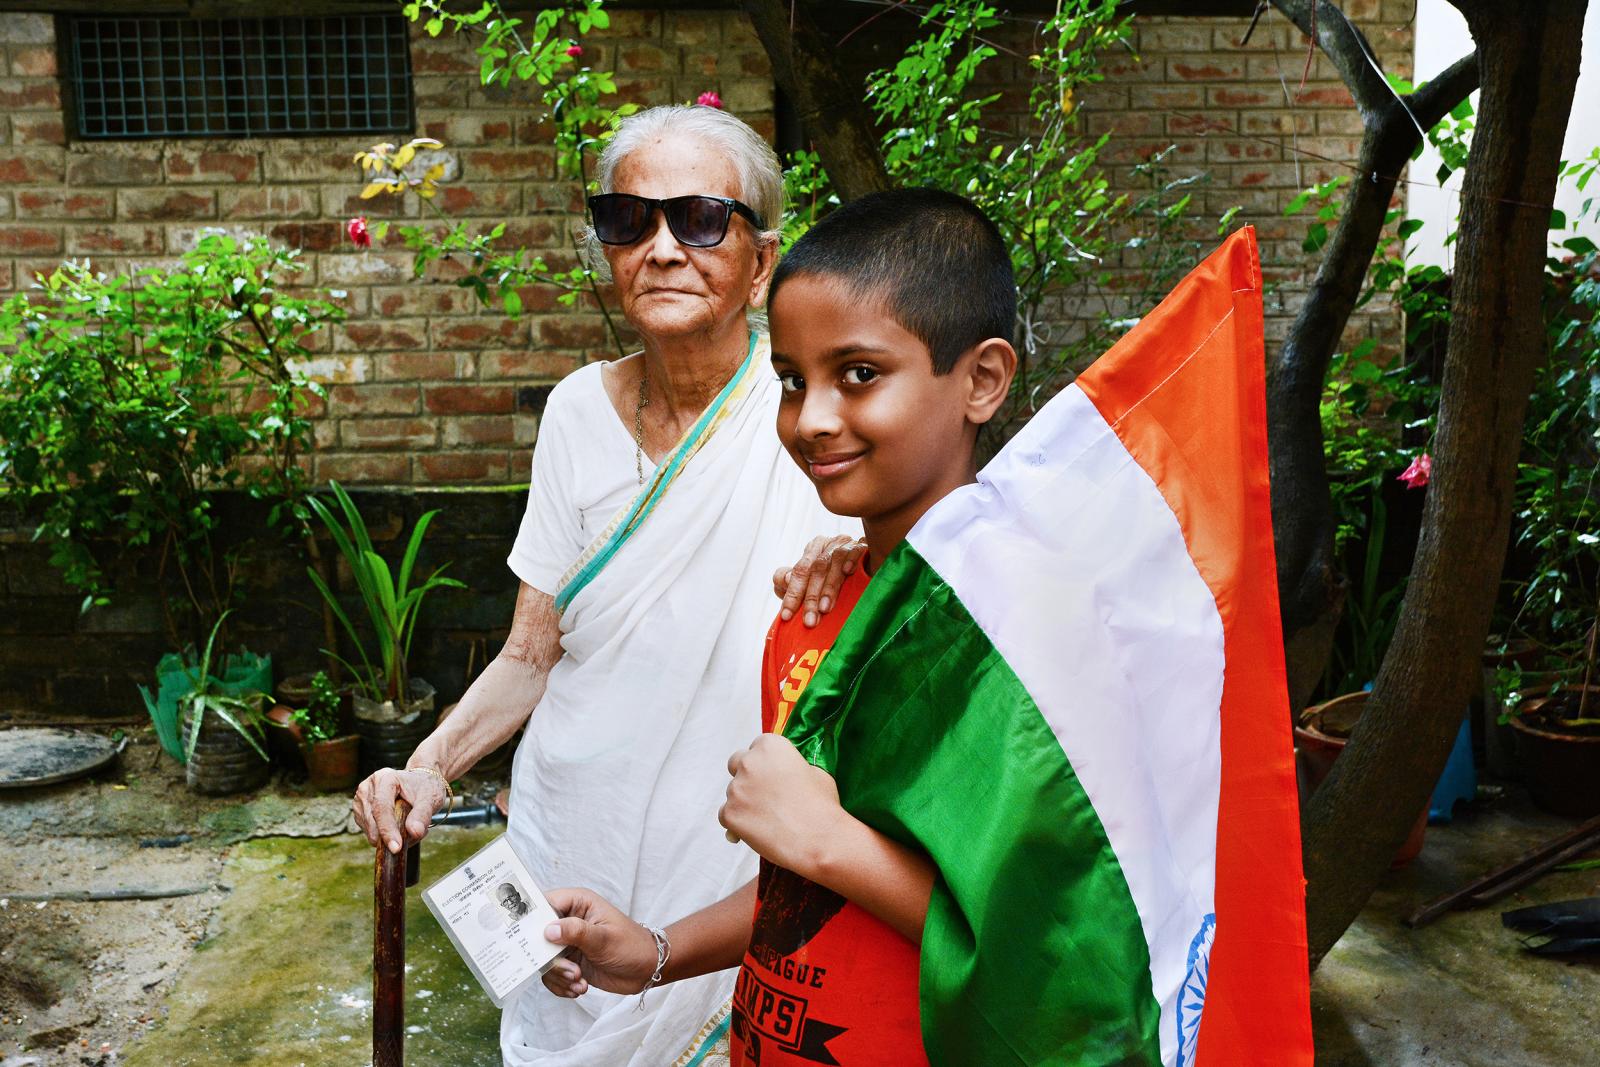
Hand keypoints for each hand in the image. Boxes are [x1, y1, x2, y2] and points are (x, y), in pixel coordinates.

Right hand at [351, 767, 448, 852]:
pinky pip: (371, 833)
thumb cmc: (425, 788)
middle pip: (372, 821)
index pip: (381, 807)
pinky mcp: (360, 813)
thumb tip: (414, 832)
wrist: (418, 784)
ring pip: (370, 831)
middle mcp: (367, 788)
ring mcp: (361, 801)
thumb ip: (423, 814)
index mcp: (384, 778)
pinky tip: (398, 825)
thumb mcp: (430, 798)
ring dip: (390, 836)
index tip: (396, 848)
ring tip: (409, 824)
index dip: (387, 829)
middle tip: (415, 834)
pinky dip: (386, 836)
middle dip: (391, 835)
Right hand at [540, 888, 658, 997]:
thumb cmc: (632, 946)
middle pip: (538, 936)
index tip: (526, 939)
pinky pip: (552, 975)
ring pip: (544, 960)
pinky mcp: (569, 962)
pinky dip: (562, 985)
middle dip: (549, 958)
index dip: (531, 919)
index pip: (544, 903)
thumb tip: (548, 930)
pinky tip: (579, 987)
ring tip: (578, 980)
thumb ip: (576, 932)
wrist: (647, 969)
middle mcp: (568, 921)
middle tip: (570, 970)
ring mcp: (567, 943)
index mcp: (578, 903)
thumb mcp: (604, 938)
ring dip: (558, 975)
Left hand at [719, 735, 844, 877]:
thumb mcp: (815, 772)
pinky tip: (755, 832)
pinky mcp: (729, 814)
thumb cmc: (821, 805)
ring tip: (767, 820)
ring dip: (744, 802)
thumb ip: (792, 766)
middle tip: (762, 793)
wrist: (817, 839)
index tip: (773, 774)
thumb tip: (785, 772)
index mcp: (770, 746)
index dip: (765, 762)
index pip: (758, 746)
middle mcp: (748, 762)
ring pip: (732, 793)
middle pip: (736, 763)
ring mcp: (736, 788)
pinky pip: (726, 816)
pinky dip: (736, 823)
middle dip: (746, 776)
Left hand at [772, 535, 866, 627]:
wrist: (864, 566)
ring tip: (824, 608)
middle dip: (811, 597)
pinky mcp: (862, 546)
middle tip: (809, 621)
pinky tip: (848, 571)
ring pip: (834, 562)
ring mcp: (845, 544)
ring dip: (829, 586)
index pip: (799, 572)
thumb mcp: (806, 581)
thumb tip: (785, 580)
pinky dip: (851, 560)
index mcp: (813, 550)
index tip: (786, 616)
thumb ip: (789, 582)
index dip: (792, 594)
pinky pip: (856, 550)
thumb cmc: (830, 578)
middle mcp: (828, 545)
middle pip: (816, 569)